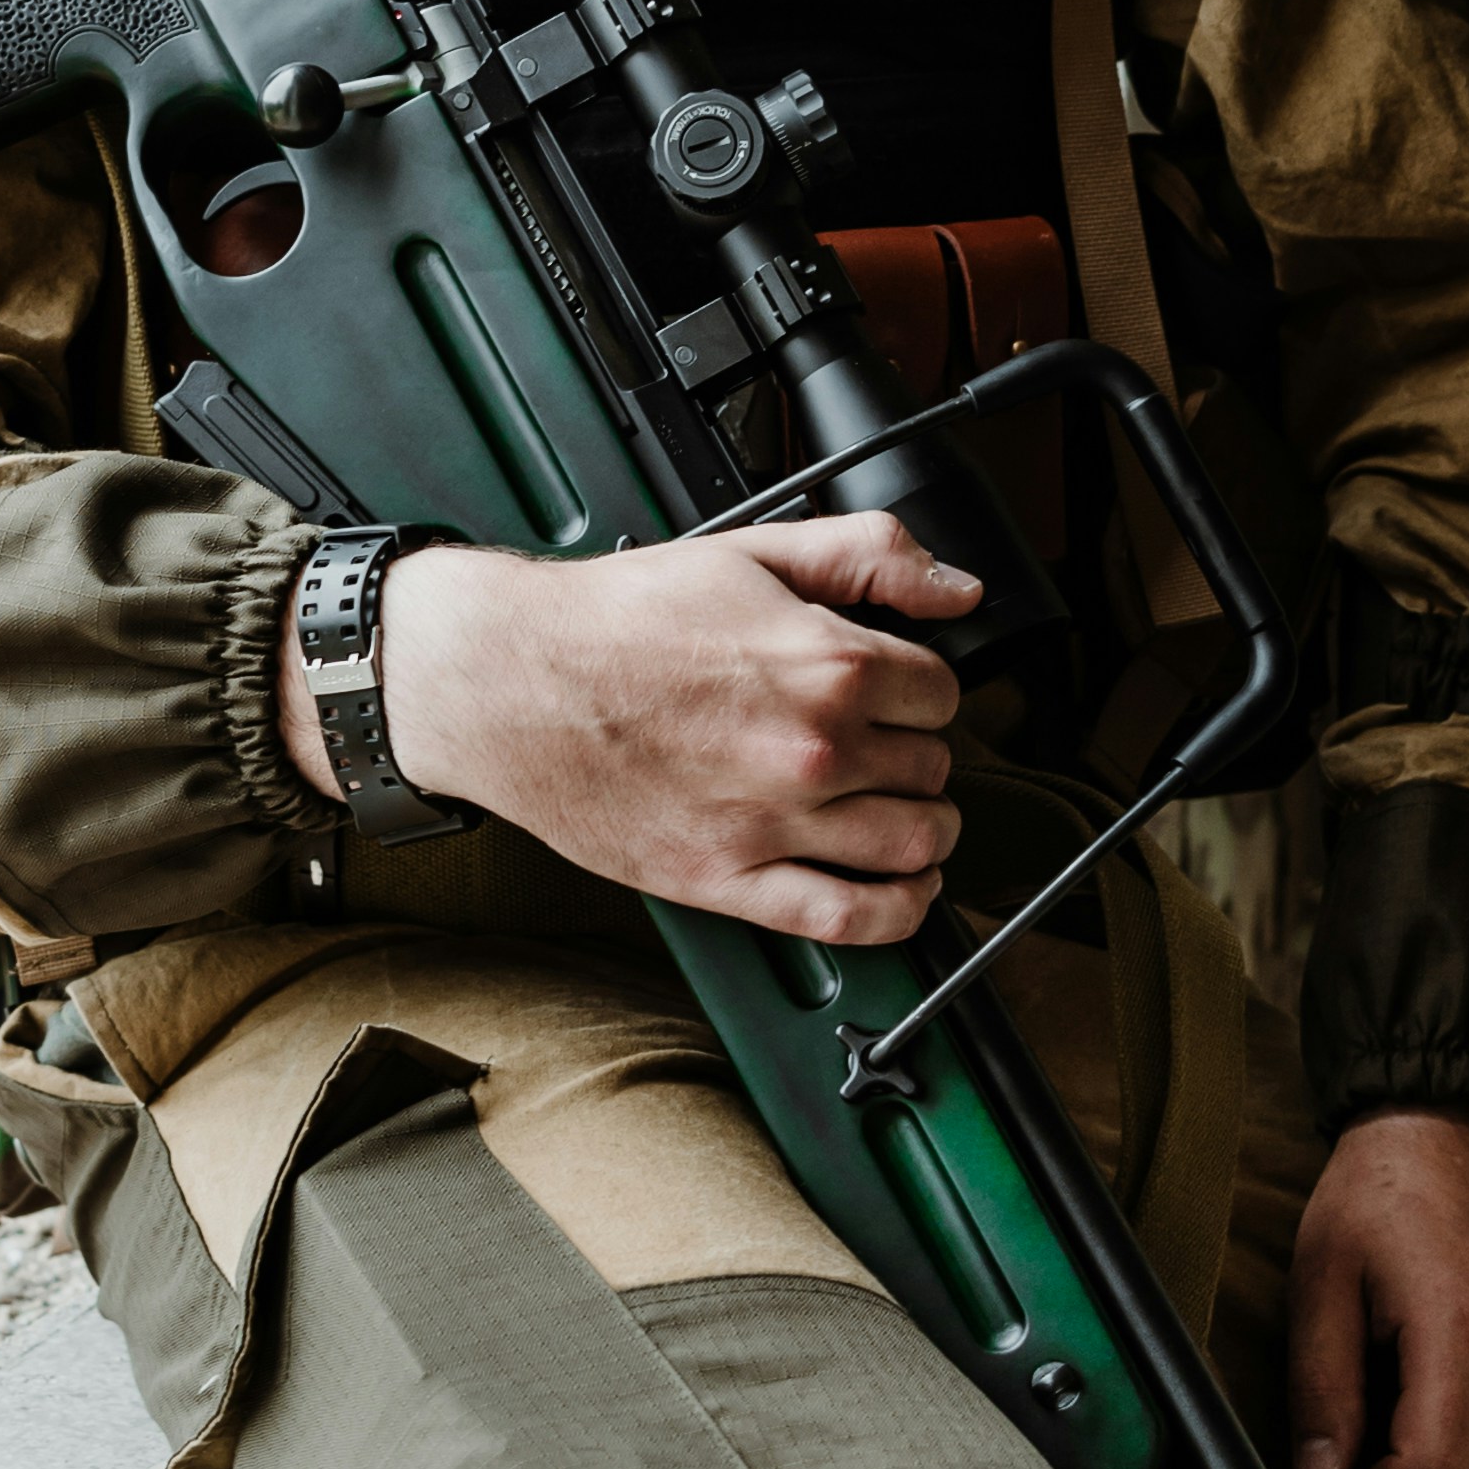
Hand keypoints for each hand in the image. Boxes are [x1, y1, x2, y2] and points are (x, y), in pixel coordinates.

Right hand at [277, 516, 978, 941]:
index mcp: (829, 662)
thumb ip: (868, 557)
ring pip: (914, 845)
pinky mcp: (728, 880)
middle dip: (915, 753)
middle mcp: (814, 748)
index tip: (894, 692)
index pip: (941, 693)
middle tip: (879, 745)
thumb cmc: (616, 619)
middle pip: (932, 768)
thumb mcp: (750, 551)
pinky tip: (905, 890)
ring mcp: (773, 822)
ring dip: (924, 831)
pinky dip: (899, 910)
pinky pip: (850, 917)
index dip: (921, 688)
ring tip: (904, 815)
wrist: (509, 681)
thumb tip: (959, 589)